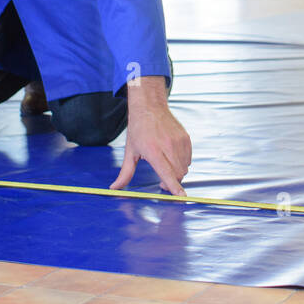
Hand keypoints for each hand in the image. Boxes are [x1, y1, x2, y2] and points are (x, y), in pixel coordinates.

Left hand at [110, 77, 190, 195]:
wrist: (150, 107)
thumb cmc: (138, 129)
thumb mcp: (130, 151)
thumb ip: (125, 173)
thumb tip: (114, 188)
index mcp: (153, 150)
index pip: (166, 172)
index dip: (174, 186)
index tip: (181, 196)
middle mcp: (168, 146)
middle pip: (178, 173)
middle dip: (172, 183)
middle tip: (162, 183)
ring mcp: (179, 141)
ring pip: (184, 167)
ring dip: (177, 173)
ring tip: (166, 167)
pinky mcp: (186, 138)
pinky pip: (188, 159)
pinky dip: (182, 163)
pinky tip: (172, 158)